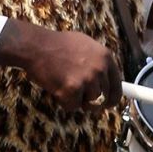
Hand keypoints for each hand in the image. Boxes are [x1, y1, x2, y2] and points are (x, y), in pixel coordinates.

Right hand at [0, 22, 120, 110]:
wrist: (36, 46)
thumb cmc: (56, 44)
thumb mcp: (84, 44)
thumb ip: (97, 61)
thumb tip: (105, 78)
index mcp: (105, 57)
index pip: (117, 86)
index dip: (112, 97)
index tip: (107, 103)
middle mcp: (99, 69)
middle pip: (103, 98)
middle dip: (90, 99)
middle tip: (77, 92)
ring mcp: (86, 80)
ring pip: (89, 104)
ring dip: (76, 99)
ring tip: (64, 84)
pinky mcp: (72, 90)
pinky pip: (72, 107)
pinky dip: (63, 101)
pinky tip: (56, 86)